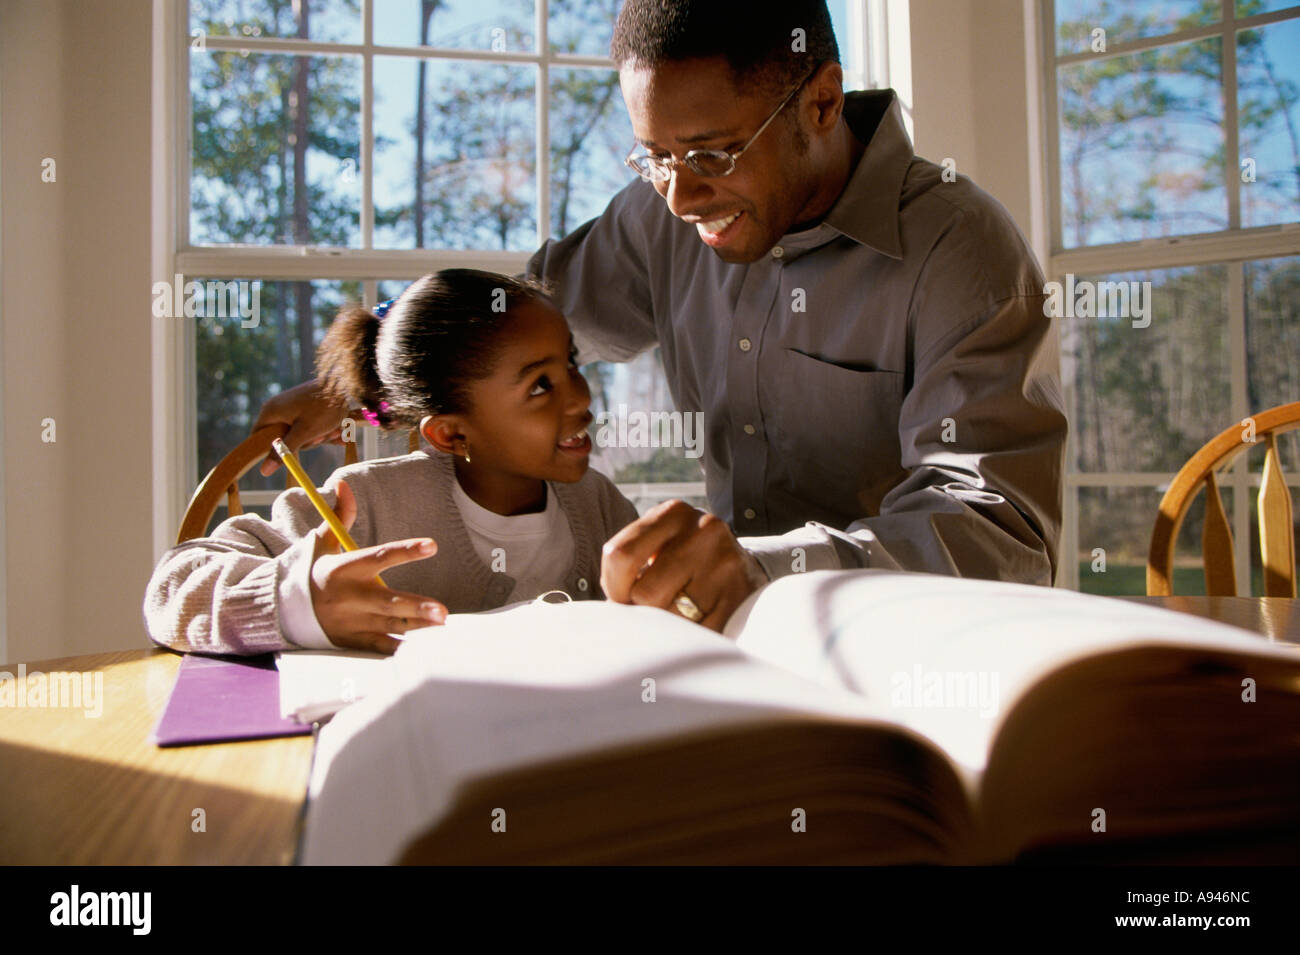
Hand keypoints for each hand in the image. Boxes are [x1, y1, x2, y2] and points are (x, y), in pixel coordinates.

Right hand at [254, 378, 350, 475]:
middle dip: (308, 441)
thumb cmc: (323, 408)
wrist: (345, 385)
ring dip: (321, 436)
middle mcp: (278, 409)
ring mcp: (293, 409)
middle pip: (285, 439)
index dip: (273, 450)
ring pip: (302, 434)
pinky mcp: (307, 409)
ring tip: (335, 429)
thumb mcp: (304, 433)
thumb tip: (263, 471)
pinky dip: (325, 431)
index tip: (291, 452)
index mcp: (271, 412)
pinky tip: (340, 433)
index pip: (258, 438)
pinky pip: (311, 427)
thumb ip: (284, 451)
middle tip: (322, 434)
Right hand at [309, 480, 445, 653]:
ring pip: (389, 625)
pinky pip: (379, 647)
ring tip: (441, 624)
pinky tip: (420, 650)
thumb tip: (344, 485)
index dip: (406, 551)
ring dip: (417, 627)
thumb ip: (339, 516)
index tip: (432, 545)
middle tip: (443, 610)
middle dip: (416, 606)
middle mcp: (350, 596)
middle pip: (387, 602)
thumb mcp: (321, 542)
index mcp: (345, 569)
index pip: (380, 556)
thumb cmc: (310, 572)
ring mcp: (351, 621)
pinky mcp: (351, 640)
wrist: (281, 608)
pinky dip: (398, 649)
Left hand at [600, 500, 767, 632]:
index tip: (622, 597)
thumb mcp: (658, 545)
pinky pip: (700, 635)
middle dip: (643, 611)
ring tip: (681, 612)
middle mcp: (703, 531)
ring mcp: (726, 565)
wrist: (745, 568)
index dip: (614, 587)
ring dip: (668, 627)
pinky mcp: (741, 597)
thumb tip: (606, 611)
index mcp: (673, 513)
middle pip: (645, 594)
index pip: (620, 555)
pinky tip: (699, 622)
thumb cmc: (684, 561)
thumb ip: (628, 564)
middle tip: (655, 607)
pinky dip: (692, 639)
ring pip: (672, 620)